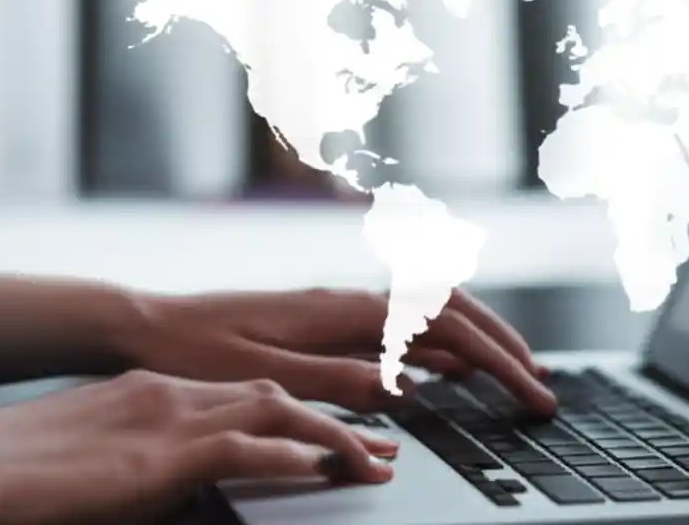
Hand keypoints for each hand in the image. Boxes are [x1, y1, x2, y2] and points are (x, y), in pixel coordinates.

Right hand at [0, 370, 395, 524]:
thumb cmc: (34, 470)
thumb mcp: (112, 457)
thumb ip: (161, 462)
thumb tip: (191, 483)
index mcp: (162, 393)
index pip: (251, 394)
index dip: (302, 414)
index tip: (338, 434)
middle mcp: (176, 394)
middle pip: (278, 395)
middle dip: (335, 422)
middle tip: (380, 449)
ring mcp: (172, 417)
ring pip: (276, 411)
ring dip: (331, 437)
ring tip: (372, 464)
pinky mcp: (163, 451)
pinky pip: (244, 447)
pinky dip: (289, 456)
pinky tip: (320, 469)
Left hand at [121, 287, 556, 414]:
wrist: (147, 322)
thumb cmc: (196, 349)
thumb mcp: (267, 375)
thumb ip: (339, 379)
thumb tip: (407, 388)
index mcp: (345, 309)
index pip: (446, 328)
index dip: (498, 359)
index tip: (531, 389)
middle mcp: (352, 299)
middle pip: (453, 311)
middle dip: (505, 346)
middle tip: (540, 383)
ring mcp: (343, 307)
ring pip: (432, 315)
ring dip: (479, 341)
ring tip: (513, 371)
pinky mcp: (330, 320)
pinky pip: (402, 328)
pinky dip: (440, 347)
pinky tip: (450, 372)